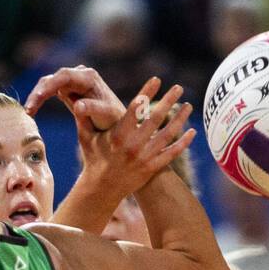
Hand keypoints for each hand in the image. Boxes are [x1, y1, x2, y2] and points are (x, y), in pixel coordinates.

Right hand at [25, 64, 125, 130]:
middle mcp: (79, 74)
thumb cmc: (113, 119)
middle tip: (28, 110)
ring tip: (28, 112)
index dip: (49, 85)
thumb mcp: (106, 115)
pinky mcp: (67, 89)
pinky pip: (50, 91)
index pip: (64, 76)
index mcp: (88, 77)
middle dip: (39, 92)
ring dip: (37, 97)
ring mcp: (73, 81)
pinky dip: (40, 99)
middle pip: (53, 79)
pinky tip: (32, 111)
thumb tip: (78, 106)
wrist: (116, 123)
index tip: (38, 98)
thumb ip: (93, 109)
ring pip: (49, 84)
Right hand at [77, 79, 195, 198]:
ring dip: (180, 120)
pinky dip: (183, 143)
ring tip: (189, 106)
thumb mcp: (86, 137)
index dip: (147, 93)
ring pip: (167, 135)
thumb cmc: (94, 159)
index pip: (135, 109)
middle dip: (168, 101)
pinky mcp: (151, 168)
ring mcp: (144, 158)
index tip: (157, 79)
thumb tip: (76, 97)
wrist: (101, 190)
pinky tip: (192, 132)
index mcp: (118, 135)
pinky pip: (171, 154)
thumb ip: (84, 117)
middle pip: (155, 119)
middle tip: (179, 88)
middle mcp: (133, 145)